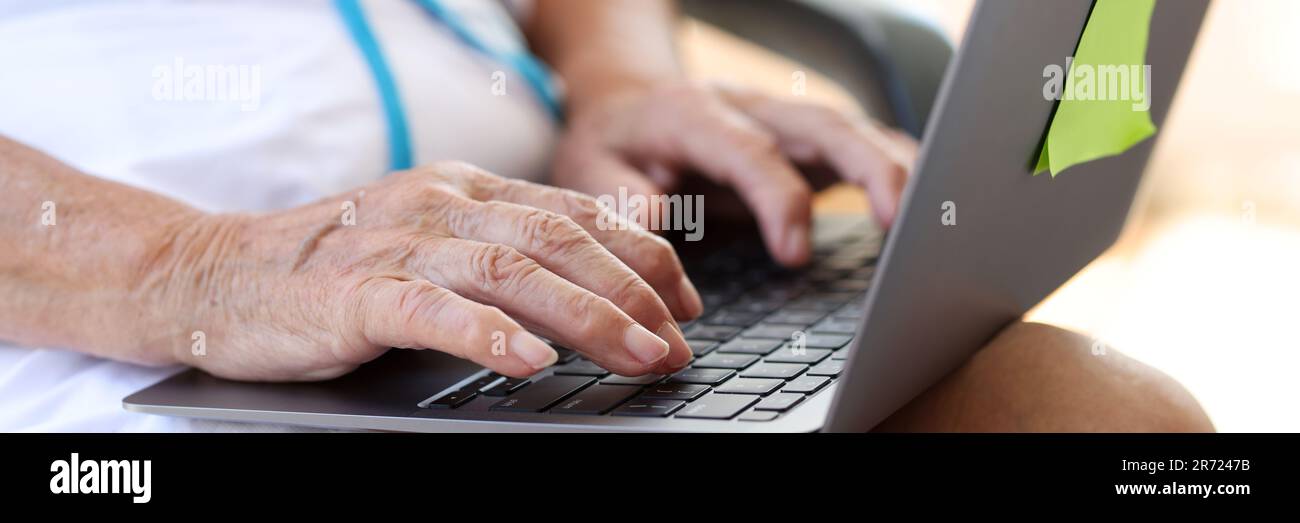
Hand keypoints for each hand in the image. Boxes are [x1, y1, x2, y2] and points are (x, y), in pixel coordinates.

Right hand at [154, 162, 701, 380]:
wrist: (215, 275)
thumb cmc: (332, 268)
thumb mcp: (429, 241)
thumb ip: (500, 249)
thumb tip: (592, 279)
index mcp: (464, 191)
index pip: (573, 215)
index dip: (641, 256)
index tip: (687, 299)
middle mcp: (439, 206)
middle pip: (558, 242)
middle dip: (633, 293)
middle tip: (679, 341)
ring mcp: (396, 246)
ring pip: (511, 272)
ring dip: (586, 315)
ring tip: (637, 354)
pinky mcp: (353, 293)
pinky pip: (431, 310)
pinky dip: (485, 334)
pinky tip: (529, 361)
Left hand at [552, 81, 917, 265]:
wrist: (628, 100)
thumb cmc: (613, 141)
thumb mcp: (589, 166)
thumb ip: (618, 193)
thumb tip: (659, 217)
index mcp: (694, 115)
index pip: (749, 150)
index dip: (778, 197)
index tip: (794, 253)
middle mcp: (750, 108)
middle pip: (823, 124)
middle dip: (868, 168)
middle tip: (898, 224)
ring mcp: (784, 119)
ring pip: (853, 129)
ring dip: (896, 168)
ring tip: (928, 219)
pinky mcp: (804, 138)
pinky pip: (861, 142)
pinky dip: (897, 167)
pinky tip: (926, 200)